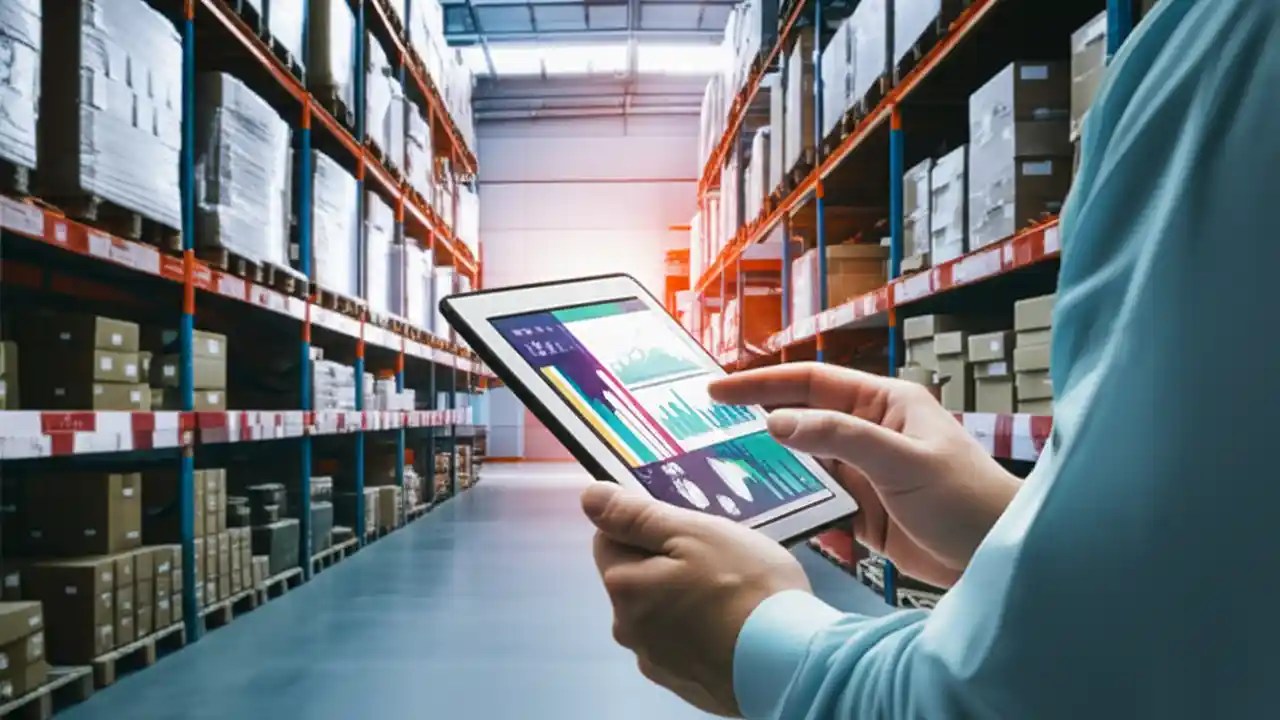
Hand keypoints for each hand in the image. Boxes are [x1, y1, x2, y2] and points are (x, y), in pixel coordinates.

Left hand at [582, 482, 809, 716]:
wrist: (790, 662)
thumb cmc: (745, 586)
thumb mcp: (694, 532)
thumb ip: (637, 515)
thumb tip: (589, 498)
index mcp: (624, 585)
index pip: (610, 538)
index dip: (647, 527)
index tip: (688, 531)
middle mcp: (627, 627)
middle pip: (635, 577)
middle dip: (666, 564)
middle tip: (718, 561)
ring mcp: (654, 661)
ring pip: (659, 612)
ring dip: (683, 600)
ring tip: (732, 595)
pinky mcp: (682, 684)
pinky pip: (681, 643)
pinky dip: (699, 632)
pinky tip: (733, 627)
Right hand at [709, 363, 1019, 586]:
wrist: (1000, 557)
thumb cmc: (967, 498)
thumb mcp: (903, 460)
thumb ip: (841, 438)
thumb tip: (777, 421)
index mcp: (885, 404)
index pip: (812, 383)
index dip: (762, 384)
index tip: (717, 392)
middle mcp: (871, 432)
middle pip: (802, 420)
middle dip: (757, 423)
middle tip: (707, 433)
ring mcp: (866, 473)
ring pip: (805, 464)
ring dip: (773, 470)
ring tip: (727, 476)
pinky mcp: (865, 513)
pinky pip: (817, 502)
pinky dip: (794, 506)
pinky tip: (768, 513)